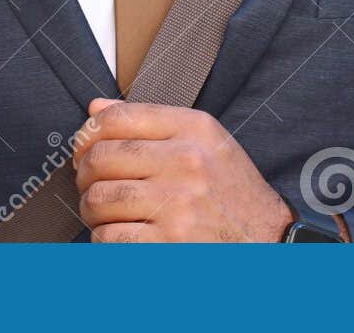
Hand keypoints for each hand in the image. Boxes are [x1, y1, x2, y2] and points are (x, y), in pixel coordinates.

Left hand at [71, 99, 291, 242]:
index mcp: (194, 128)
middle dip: (85, 176)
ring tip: (105, 214)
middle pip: (101, 158)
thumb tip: (95, 108)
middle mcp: (187, 161)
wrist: (269, 242)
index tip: (84, 150)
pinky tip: (120, 237)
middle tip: (91, 186)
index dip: (88, 134)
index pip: (117, 117)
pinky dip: (104, 240)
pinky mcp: (169, 245)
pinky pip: (109, 238)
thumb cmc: (231, 193)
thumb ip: (150, 123)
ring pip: (99, 199)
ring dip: (92, 211)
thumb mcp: (206, 143)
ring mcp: (178, 205)